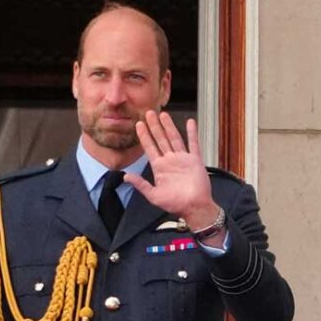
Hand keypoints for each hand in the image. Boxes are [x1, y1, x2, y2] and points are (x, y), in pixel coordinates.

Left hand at [126, 111, 218, 230]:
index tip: (138, 124)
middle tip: (148, 113)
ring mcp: (183, 159)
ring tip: (163, 114)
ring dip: (169, 126)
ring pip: (174, 138)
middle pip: (160, 139)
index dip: (144, 136)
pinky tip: (190, 122)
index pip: (149, 147)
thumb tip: (125, 176)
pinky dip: (192, 133)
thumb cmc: (176, 204)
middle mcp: (170, 160)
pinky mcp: (195, 160)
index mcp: (159, 167)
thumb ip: (141, 185)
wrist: (195, 207)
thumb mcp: (154, 196)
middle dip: (154, 126)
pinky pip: (193, 144)